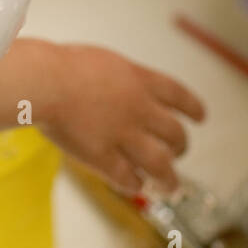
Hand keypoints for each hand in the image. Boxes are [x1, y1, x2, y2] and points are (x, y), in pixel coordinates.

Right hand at [32, 41, 206, 197]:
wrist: (45, 82)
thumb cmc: (63, 66)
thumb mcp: (105, 62)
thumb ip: (122, 79)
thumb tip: (126, 92)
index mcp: (140, 80)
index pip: (179, 95)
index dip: (193, 108)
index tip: (201, 117)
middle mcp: (140, 108)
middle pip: (175, 133)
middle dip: (181, 146)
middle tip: (179, 152)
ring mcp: (124, 135)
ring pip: (161, 164)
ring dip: (169, 178)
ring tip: (170, 186)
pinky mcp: (104, 157)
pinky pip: (128, 178)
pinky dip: (134, 183)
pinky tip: (134, 185)